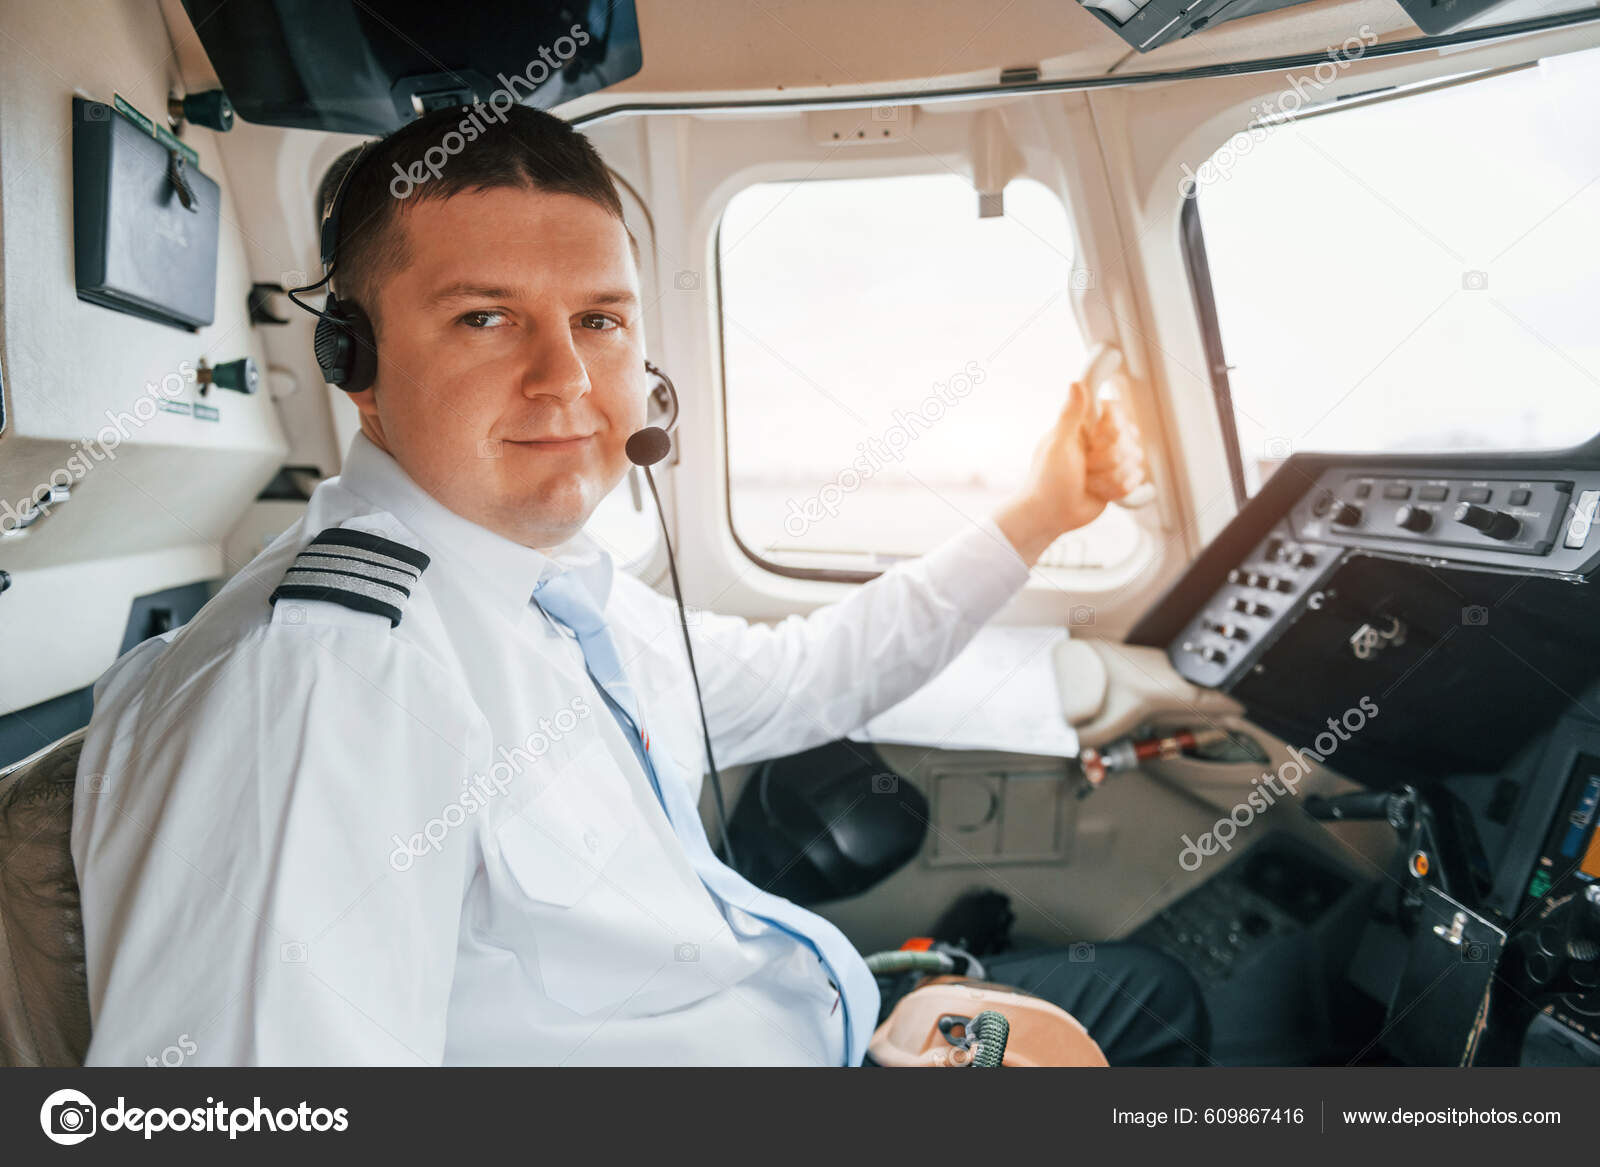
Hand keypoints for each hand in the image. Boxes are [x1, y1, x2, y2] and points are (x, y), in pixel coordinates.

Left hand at [993, 382, 1147, 565]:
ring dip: (1108, 477)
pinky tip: (1098, 491)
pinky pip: (1135, 478)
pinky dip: (1116, 489)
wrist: (1050, 515)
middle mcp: (1100, 439)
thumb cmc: (1047, 481)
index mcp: (1084, 425)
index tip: (1094, 440)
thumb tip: (1075, 383)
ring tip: (1088, 481)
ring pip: (1133, 460)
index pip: (1116, 411)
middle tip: (1084, 466)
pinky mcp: (1119, 477)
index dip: (1110, 428)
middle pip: (1128, 437)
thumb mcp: (1057, 444)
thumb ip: (1070, 414)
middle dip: (1106, 459)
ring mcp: (1111, 459)